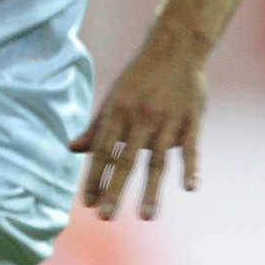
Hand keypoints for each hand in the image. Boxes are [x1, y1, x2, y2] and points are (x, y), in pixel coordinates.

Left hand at [69, 35, 207, 219]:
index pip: (103, 151)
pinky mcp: (192, 119)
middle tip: (105, 217)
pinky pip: (191, 147)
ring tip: (146, 216)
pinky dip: (192, 167)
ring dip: (152, 190)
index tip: (88, 203)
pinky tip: (190, 187)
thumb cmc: (141, 76)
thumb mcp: (114, 97)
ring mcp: (168, 119)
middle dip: (115, 189)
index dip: (95, 178)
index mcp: (118, 111)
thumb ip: (96, 127)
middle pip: (126, 160)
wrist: (176, 47)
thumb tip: (72, 149)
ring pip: (158, 160)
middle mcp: (140, 117)